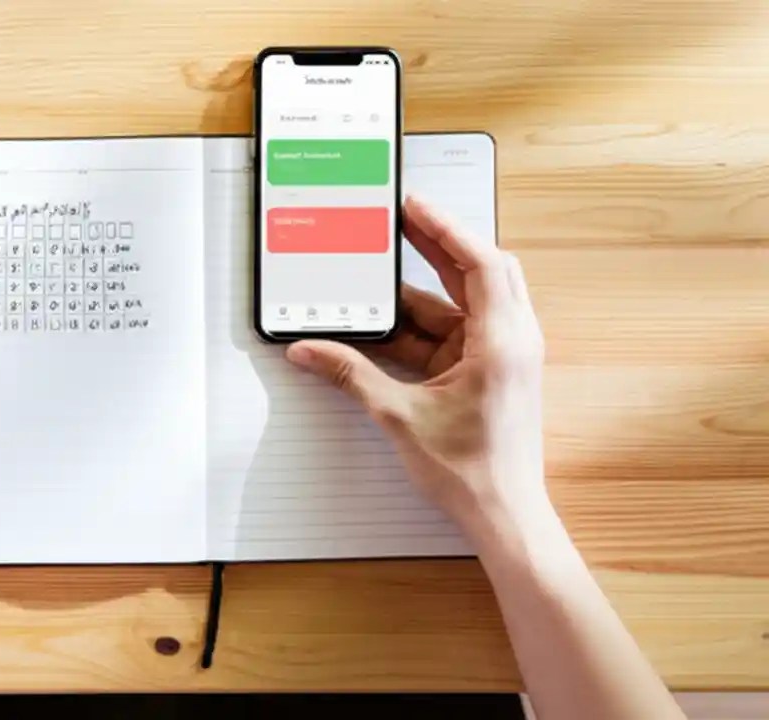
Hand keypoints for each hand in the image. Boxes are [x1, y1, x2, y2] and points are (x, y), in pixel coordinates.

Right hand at [286, 197, 547, 542]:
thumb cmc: (474, 472)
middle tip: (397, 222)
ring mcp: (502, 354)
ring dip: (422, 290)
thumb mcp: (399, 415)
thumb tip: (312, 351)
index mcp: (503, 341)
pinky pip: (455, 331)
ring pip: (462, 302)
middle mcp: (511, 340)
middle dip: (434, 245)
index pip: (478, 262)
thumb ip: (351, 375)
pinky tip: (387, 325)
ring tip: (379, 276)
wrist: (502, 513)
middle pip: (475, 271)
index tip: (413, 207)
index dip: (443, 228)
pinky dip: (422, 325)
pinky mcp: (490, 370)